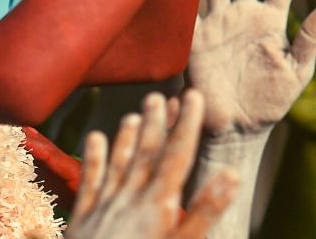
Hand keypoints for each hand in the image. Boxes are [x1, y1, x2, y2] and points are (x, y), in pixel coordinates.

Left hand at [67, 90, 238, 238]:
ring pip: (118, 163)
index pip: (175, 156)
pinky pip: (89, 182)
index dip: (187, 125)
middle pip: (145, 153)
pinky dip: (93, 158)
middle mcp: (129, 198)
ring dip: (127, 136)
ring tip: (134, 112)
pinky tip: (94, 138)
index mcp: (156, 205)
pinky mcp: (84, 220)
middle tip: (163, 95)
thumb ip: (205, 212)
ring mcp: (104, 207)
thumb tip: (232, 174)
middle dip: (156, 123)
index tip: (195, 96)